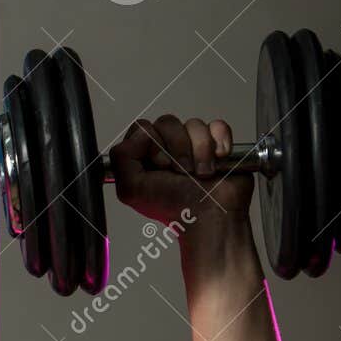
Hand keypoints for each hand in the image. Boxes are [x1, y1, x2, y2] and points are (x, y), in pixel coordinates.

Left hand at [110, 114, 252, 227]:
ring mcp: (193, 146)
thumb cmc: (175, 208)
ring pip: (194, 124)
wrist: (210, 217)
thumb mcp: (131, 189)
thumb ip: (121, 157)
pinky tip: (217, 162)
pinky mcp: (217, 144)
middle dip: (177, 148)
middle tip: (180, 172)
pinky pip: (218, 126)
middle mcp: (168, 149)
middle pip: (167, 122)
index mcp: (145, 158)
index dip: (151, 143)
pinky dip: (219, 143)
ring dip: (199, 151)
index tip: (159, 165)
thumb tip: (140, 134)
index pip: (142, 128)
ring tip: (201, 174)